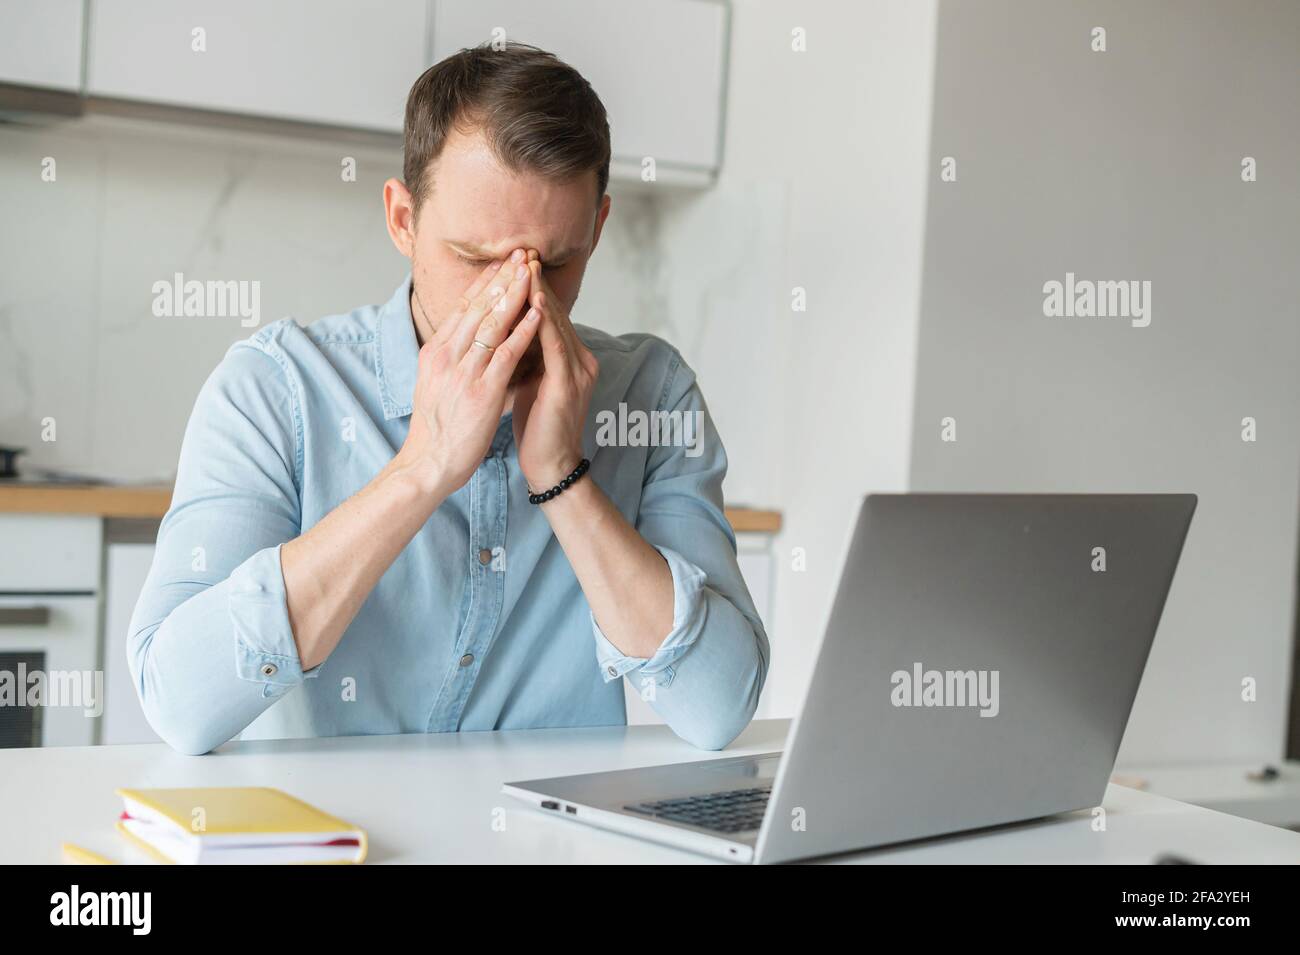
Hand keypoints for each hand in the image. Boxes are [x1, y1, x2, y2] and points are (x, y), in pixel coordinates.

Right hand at [397, 250, 541, 496]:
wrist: (429, 463)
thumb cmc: (436, 429)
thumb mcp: (435, 384)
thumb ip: (450, 359)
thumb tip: (463, 339)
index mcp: (435, 352)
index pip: (462, 307)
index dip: (485, 282)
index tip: (503, 261)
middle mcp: (447, 355)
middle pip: (478, 307)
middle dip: (502, 277)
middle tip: (521, 253)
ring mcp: (464, 372)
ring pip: (493, 323)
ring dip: (515, 294)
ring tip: (532, 271)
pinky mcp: (482, 391)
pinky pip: (507, 353)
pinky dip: (524, 330)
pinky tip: (539, 312)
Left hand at [513, 251, 599, 491]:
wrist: (551, 465)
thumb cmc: (537, 428)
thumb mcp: (531, 384)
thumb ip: (527, 357)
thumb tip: (507, 332)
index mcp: (570, 358)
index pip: (548, 314)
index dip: (531, 288)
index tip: (513, 263)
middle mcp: (580, 359)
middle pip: (553, 311)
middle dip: (534, 282)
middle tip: (520, 250)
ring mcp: (577, 370)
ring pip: (554, 322)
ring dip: (538, 292)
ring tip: (524, 265)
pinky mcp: (568, 384)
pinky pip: (553, 344)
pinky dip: (542, 320)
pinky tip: (531, 300)